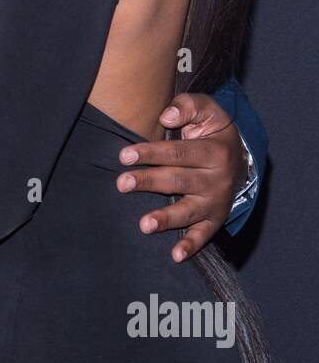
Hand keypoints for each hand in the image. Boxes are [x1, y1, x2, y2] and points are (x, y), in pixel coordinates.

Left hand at [115, 92, 248, 262]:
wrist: (241, 157)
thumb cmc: (212, 131)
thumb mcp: (208, 111)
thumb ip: (188, 107)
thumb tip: (166, 116)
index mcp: (214, 151)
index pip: (178, 152)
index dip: (151, 153)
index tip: (124, 155)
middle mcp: (217, 179)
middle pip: (177, 181)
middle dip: (148, 182)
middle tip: (122, 183)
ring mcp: (215, 202)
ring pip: (187, 211)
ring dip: (166, 218)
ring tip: (144, 225)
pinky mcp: (214, 220)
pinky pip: (203, 236)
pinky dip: (191, 246)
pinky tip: (176, 256)